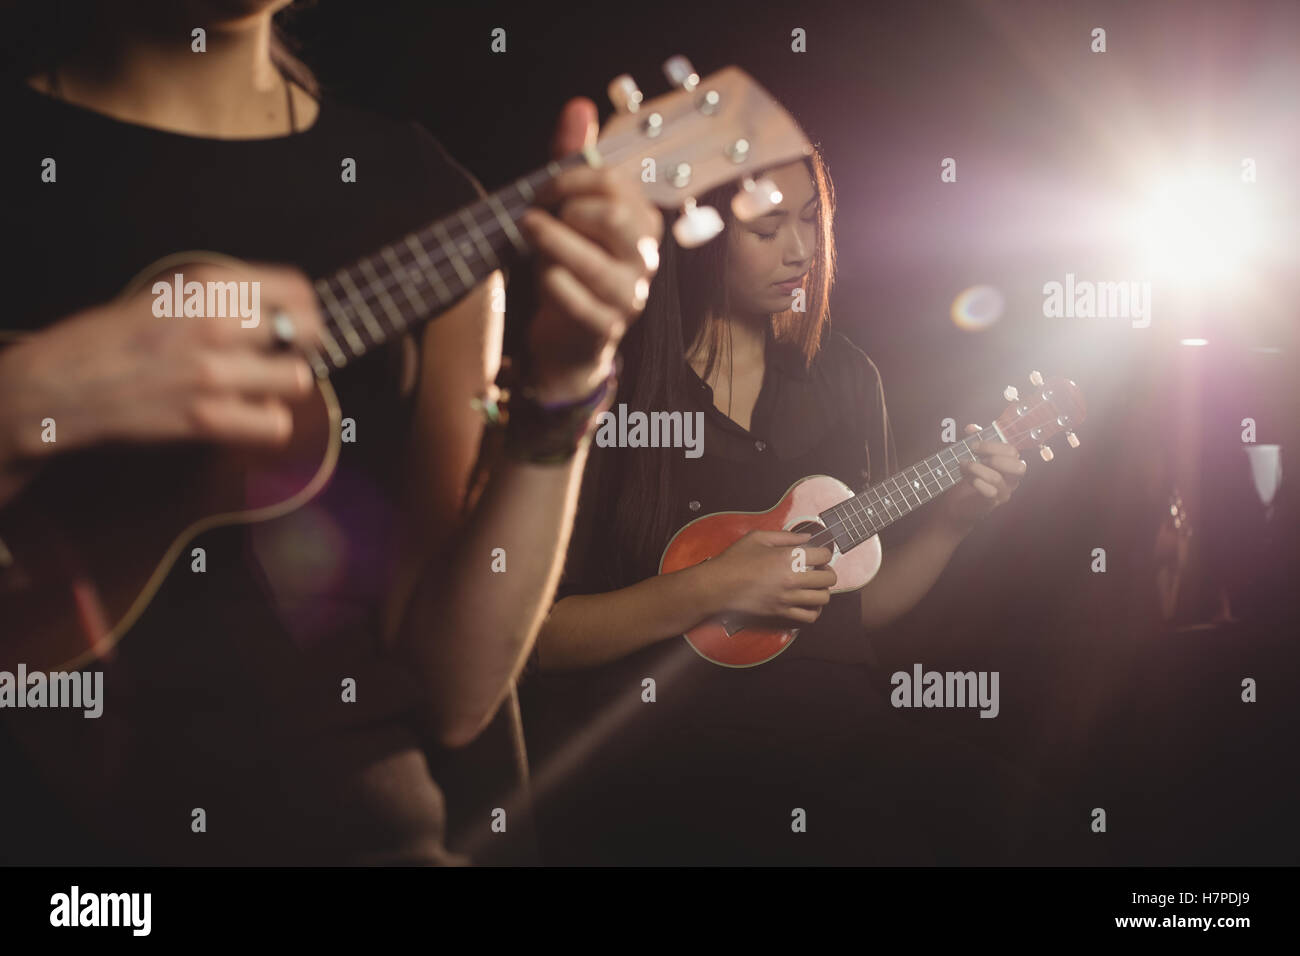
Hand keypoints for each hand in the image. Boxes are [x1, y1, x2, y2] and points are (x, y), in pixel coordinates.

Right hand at [0, 262, 320, 462]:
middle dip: (302, 344)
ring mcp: (215, 372)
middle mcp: (219, 323)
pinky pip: (275, 423)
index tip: (299, 320)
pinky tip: (244, 412)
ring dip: (282, 385)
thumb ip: (228, 295)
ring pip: (297, 380)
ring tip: (258, 384)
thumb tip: (286, 305)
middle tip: (283, 354)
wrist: (66, 383)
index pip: (298, 289)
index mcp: (211, 284)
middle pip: (309, 332)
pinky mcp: (208, 418)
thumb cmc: (118, 336)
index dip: (305, 308)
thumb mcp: (172, 292)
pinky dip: (265, 422)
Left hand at [520, 97, 662, 403]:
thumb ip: (573, 161)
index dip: (571, 177)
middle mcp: (645, 258)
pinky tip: (543, 277)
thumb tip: (579, 106)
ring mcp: (630, 296)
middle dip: (569, 207)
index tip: (542, 189)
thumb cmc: (571, 267)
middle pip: (616, 217)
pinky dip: (554, 284)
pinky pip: (579, 302)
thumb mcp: (570, 212)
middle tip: (536, 214)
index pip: (616, 183)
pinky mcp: (607, 328)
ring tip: (528, 233)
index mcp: (642, 222)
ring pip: (596, 263)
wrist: (569, 339)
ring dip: (553, 243)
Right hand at [702, 529, 837, 624]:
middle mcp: (792, 579)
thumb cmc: (735, 560)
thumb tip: (806, 538)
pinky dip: (814, 611)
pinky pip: (809, 617)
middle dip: (828, 571)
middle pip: (828, 578)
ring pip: (823, 598)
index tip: (819, 553)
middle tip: (819, 569)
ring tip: (814, 586)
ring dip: (823, 590)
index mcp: (788, 557)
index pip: (823, 555)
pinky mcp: (781, 612)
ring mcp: (788, 598)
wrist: (719, 585)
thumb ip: (786, 536)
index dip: (824, 552)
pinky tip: (808, 602)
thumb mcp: (758, 537)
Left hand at [939, 423, 1026, 529]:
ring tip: (964, 466)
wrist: (957, 503)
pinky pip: (990, 492)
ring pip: (997, 478)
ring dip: (977, 468)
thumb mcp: (971, 455)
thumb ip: (974, 440)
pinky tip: (970, 480)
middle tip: (974, 455)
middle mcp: (1012, 479)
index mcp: (1010, 464)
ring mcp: (1004, 492)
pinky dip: (978, 483)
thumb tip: (972, 428)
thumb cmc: (969, 477)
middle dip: (993, 456)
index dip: (992, 445)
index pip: (1012, 451)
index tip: (973, 445)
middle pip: (1017, 465)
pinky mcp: (992, 503)